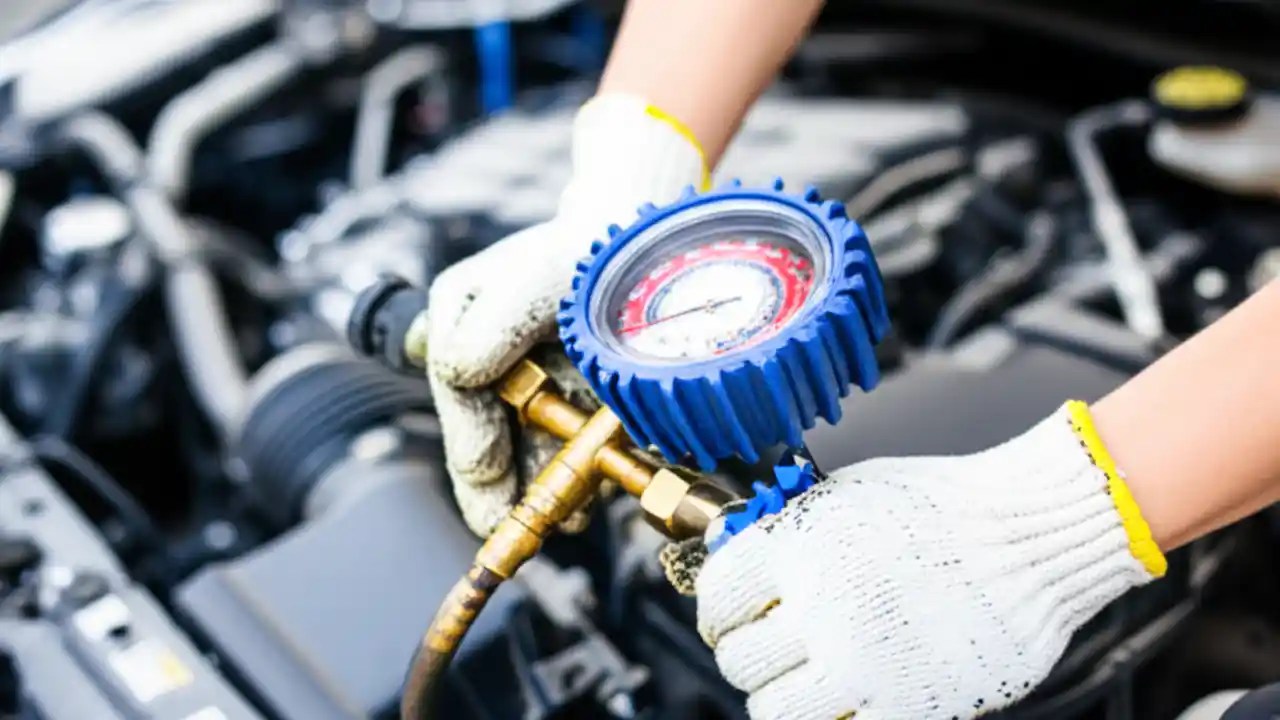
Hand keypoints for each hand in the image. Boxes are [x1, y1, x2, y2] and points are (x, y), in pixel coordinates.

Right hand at [424, 94, 705, 535]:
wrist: (643, 228)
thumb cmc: (590, 242)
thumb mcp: (536, 277)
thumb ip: (490, 326)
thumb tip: (458, 376)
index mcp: (462, 310)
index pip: (458, 387)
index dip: (472, 447)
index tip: (488, 493)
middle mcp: (484, 341)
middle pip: (485, 425)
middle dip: (502, 482)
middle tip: (511, 529)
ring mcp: (523, 363)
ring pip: (522, 437)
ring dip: (539, 482)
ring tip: (563, 522)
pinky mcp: (565, 380)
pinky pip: (559, 431)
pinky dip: (572, 464)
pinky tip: (587, 494)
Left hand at [696, 401, 1166, 719]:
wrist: (1030, 535)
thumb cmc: (946, 504)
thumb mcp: (848, 493)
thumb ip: (789, 530)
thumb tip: (740, 551)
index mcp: (797, 546)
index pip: (716, 597)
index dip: (718, 612)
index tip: (730, 619)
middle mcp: (820, 606)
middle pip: (738, 659)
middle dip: (749, 654)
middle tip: (772, 649)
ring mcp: (861, 662)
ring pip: (772, 710)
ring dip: (780, 697)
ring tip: (802, 682)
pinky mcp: (907, 706)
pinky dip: (832, 718)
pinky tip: (846, 700)